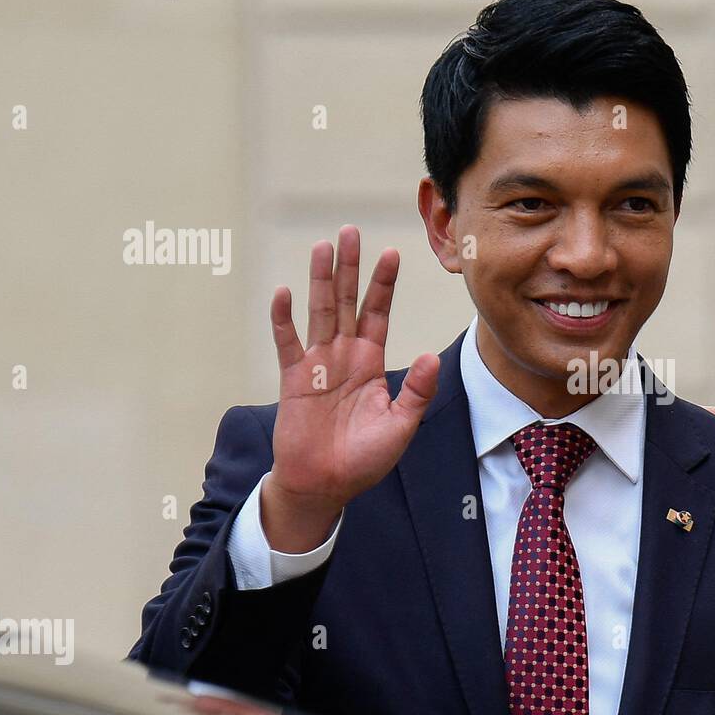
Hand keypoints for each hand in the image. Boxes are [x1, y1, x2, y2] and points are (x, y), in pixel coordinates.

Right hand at [264, 225, 439, 551]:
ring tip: (323, 246)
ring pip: (319, 312)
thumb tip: (430, 356)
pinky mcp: (293, 379)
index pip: (378, 313)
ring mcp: (317, 364)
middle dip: (350, 266)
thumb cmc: (365, 459)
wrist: (326, 485)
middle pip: (347, 301)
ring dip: (321, 280)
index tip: (392, 252)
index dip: (383, 284)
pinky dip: (284, 319)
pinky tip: (285, 292)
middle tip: (351, 230)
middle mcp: (344, 355)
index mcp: (371, 362)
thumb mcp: (401, 425)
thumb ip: (416, 391)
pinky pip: (288, 343)